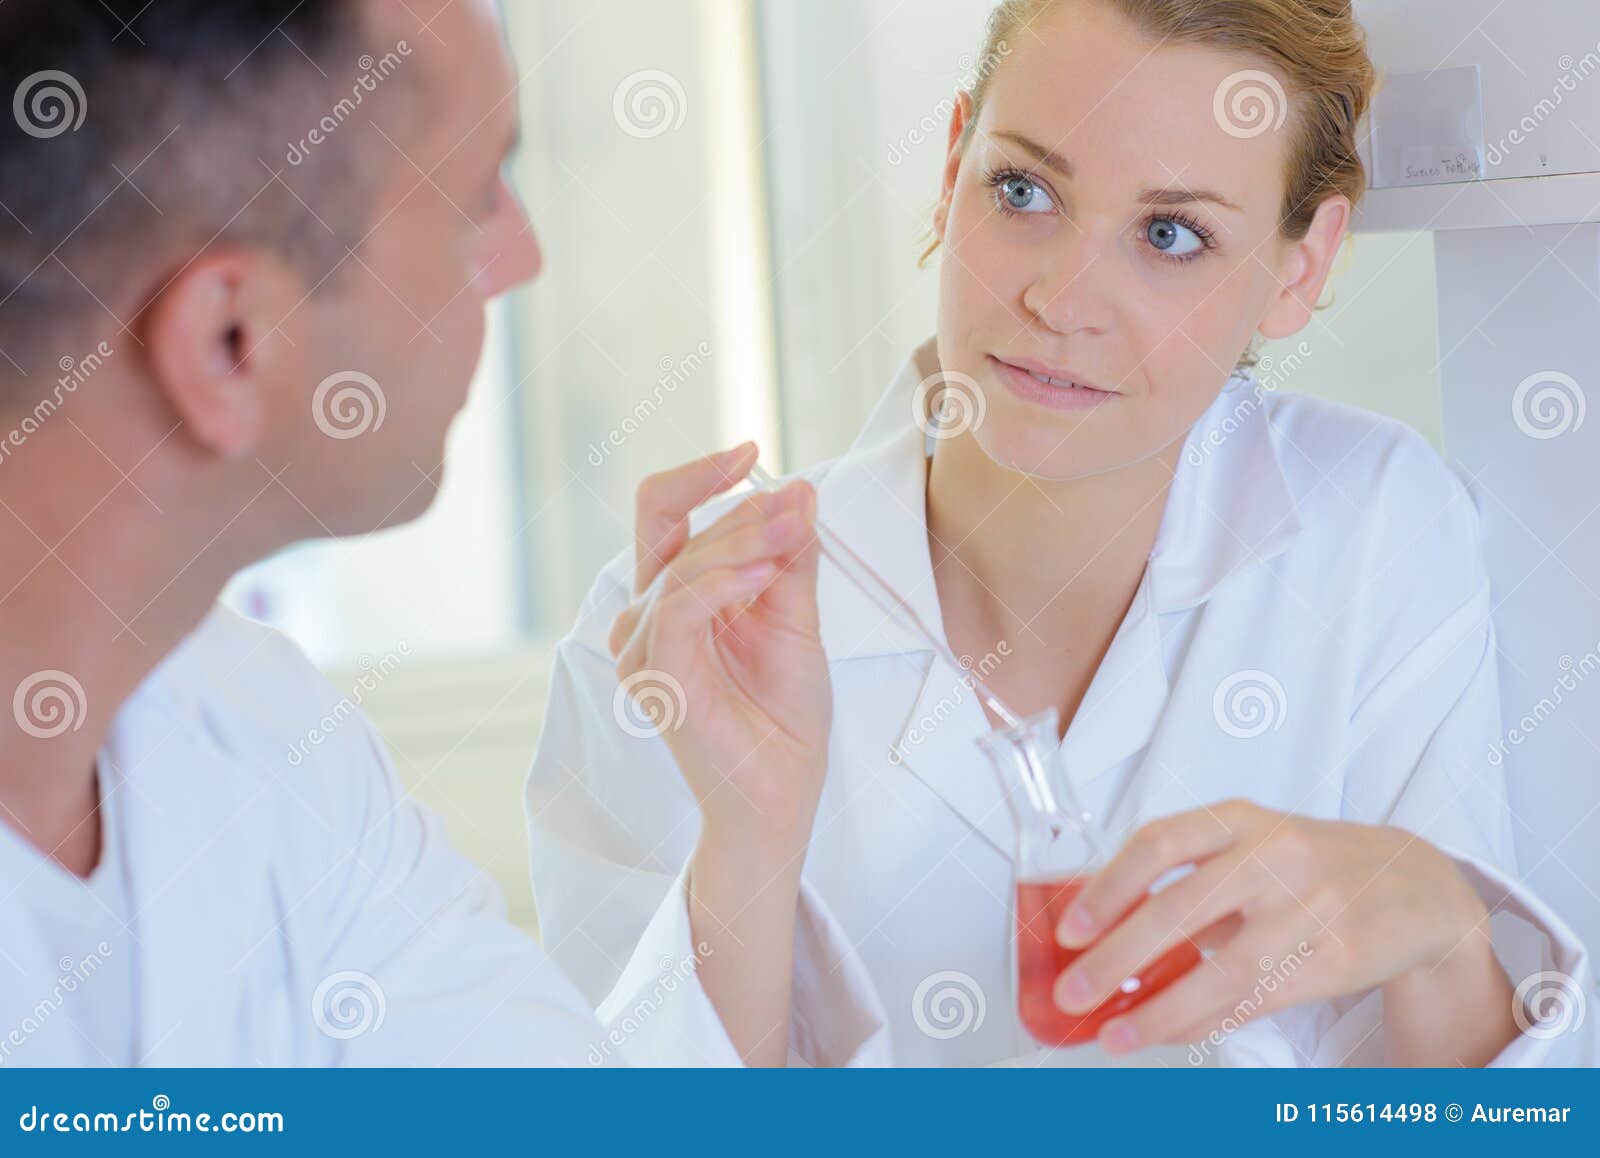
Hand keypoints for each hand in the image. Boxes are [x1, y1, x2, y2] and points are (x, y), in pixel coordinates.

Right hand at [608, 443, 830, 859]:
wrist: (783, 791)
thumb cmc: (784, 716)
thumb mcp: (797, 617)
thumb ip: (791, 555)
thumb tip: (799, 488)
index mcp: (674, 597)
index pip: (664, 513)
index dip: (700, 475)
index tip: (751, 451)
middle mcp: (647, 617)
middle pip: (671, 529)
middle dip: (742, 511)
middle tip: (798, 508)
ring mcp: (644, 648)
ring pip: (681, 565)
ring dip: (741, 542)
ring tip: (793, 536)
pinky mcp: (656, 676)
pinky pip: (679, 609)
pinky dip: (720, 582)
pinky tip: (761, 574)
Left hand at [1052, 799, 1506, 1058]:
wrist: (1413, 884)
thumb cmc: (1307, 863)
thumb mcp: (1249, 843)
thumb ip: (1184, 876)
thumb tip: (1103, 931)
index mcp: (1238, 819)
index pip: (1158, 843)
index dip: (1108, 888)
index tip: (1069, 930)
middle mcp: (1272, 855)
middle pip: (1178, 909)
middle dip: (1115, 958)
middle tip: (1073, 992)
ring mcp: (1308, 908)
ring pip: (1220, 971)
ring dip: (1159, 1010)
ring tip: (1114, 1034)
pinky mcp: (1334, 958)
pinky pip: (1255, 1000)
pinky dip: (1204, 1021)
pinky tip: (1167, 1032)